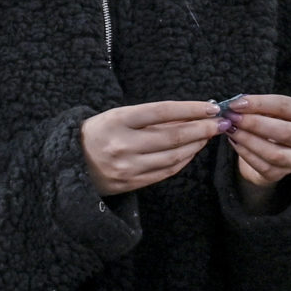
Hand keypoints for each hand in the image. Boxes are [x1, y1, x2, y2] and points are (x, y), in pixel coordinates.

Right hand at [79, 101, 222, 196]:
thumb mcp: (117, 116)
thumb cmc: (99, 133)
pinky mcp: (131, 183)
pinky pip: (166, 172)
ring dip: (195, 145)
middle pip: (172, 136)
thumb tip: (189, 114)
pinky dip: (183, 160)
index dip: (190, 109)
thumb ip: (149, 116)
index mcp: (117, 120)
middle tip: (219, 123)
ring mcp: (127, 167)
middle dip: (201, 129)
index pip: (162, 111)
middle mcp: (122, 144)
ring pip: (173, 156)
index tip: (211, 107)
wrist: (71, 163)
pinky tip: (192, 151)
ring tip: (207, 136)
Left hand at [223, 93, 290, 190]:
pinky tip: (235, 143)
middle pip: (285, 131)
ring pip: (275, 153)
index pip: (285, 106)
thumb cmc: (265, 125)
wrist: (265, 153)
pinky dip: (246, 154)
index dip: (260, 103)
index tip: (236, 104)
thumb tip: (234, 106)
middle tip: (233, 118)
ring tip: (231, 131)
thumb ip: (253, 108)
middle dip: (255, 124)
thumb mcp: (263, 112)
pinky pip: (263, 166)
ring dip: (249, 141)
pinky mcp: (281, 174)